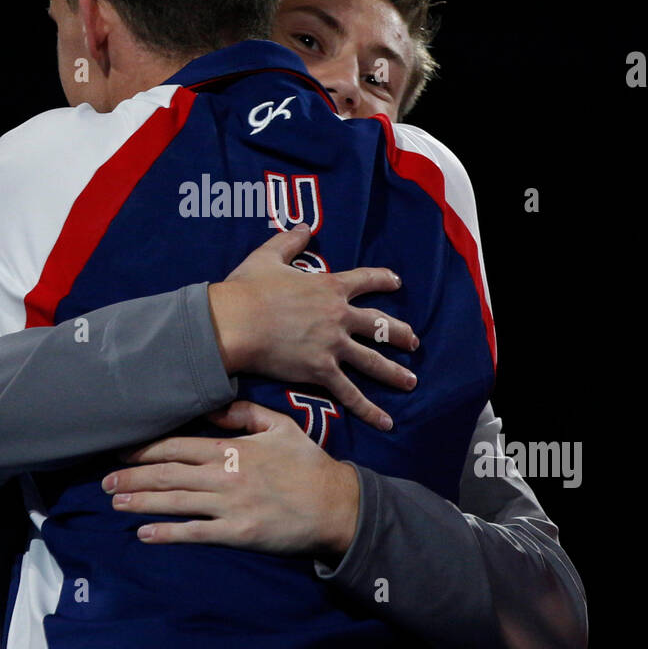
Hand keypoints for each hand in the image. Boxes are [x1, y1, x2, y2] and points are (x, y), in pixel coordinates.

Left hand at [102, 400, 360, 561]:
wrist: (336, 505)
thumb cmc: (308, 464)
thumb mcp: (280, 426)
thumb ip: (245, 414)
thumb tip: (213, 405)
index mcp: (232, 448)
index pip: (178, 446)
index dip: (145, 449)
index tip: (121, 451)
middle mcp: (224, 475)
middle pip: (168, 474)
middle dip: (132, 476)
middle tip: (104, 480)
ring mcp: (229, 506)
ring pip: (175, 502)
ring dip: (140, 502)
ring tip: (114, 501)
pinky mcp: (238, 534)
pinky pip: (195, 533)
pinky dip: (167, 533)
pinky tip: (144, 533)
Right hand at [207, 224, 417, 431]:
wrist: (234, 322)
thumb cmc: (247, 289)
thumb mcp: (268, 256)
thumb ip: (290, 241)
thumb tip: (304, 227)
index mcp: (329, 286)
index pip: (365, 280)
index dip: (383, 279)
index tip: (396, 282)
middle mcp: (339, 316)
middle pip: (380, 325)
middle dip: (400, 334)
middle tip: (413, 341)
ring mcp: (333, 345)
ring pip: (373, 361)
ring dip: (394, 372)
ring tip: (411, 381)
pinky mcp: (321, 371)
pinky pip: (350, 393)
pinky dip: (369, 409)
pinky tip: (386, 422)